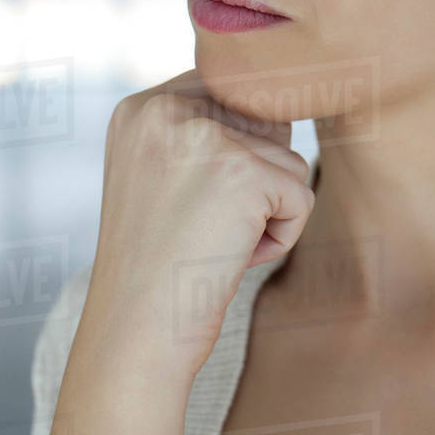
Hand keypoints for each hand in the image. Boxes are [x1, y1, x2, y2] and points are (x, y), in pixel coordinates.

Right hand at [82, 68, 315, 380]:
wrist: (133, 337)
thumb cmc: (155, 267)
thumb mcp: (158, 176)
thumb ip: (204, 132)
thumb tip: (281, 105)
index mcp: (141, 107)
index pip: (229, 96)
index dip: (235, 155)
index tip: (195, 205)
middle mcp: (166, 109)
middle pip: (263, 125)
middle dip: (253, 183)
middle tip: (201, 228)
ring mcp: (204, 138)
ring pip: (287, 159)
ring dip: (267, 212)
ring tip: (213, 243)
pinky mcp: (243, 174)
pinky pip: (301, 196)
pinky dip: (281, 237)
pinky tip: (234, 257)